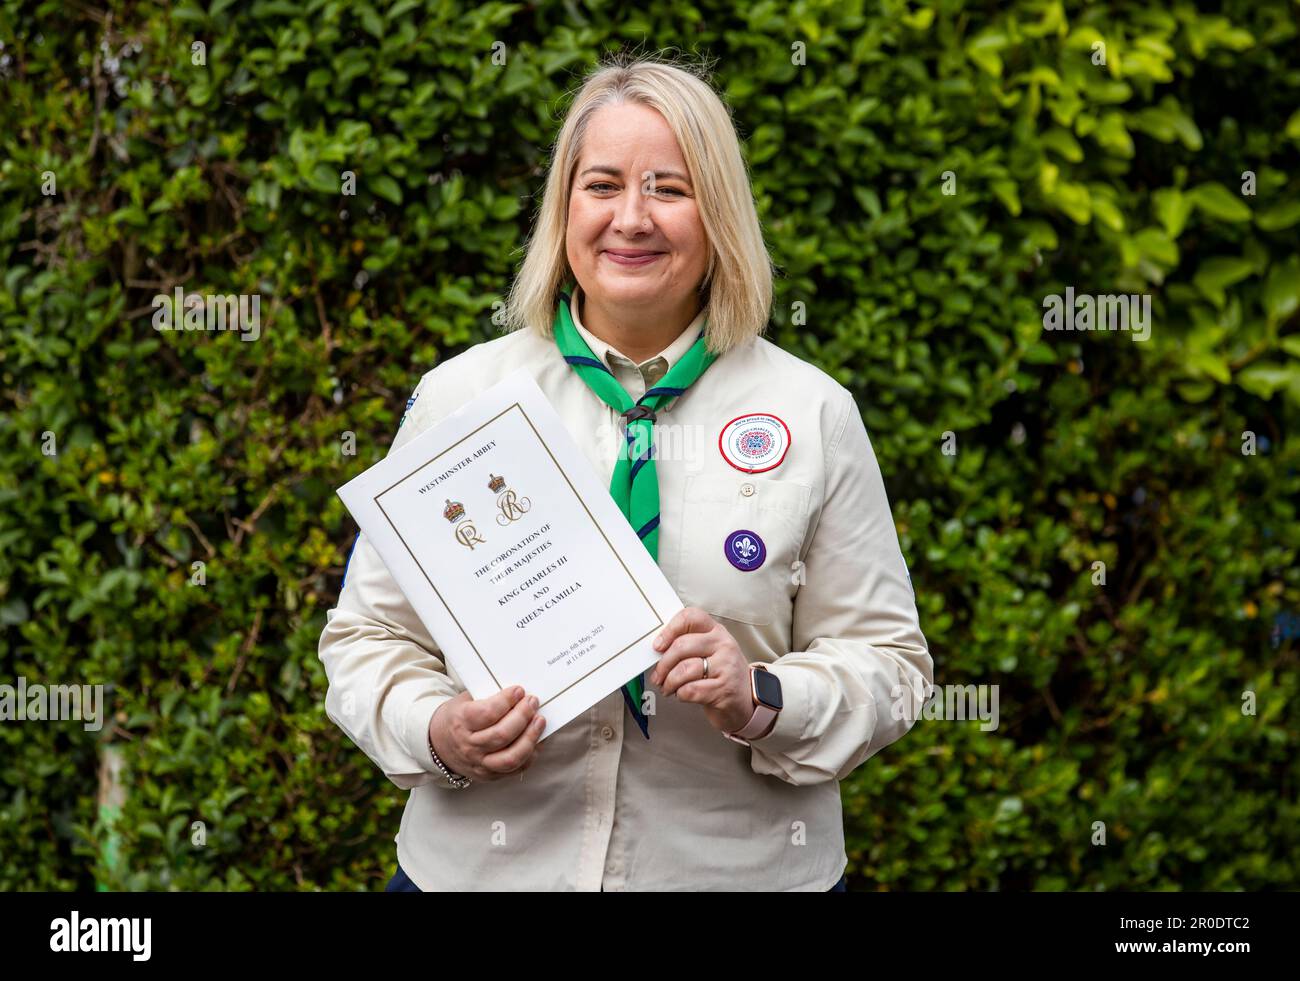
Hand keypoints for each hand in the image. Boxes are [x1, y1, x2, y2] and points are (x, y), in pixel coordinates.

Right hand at [428, 687, 545, 780]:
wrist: (439, 744)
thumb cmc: (457, 718)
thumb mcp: (464, 701)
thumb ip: (487, 696)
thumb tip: (518, 693)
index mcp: (461, 723)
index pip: (487, 713)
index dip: (506, 701)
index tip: (519, 690)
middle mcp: (469, 746)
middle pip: (502, 735)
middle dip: (522, 716)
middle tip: (532, 702)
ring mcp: (480, 764)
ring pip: (510, 757)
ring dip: (530, 738)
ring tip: (539, 721)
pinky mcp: (490, 775)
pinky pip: (516, 769)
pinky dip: (531, 754)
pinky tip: (537, 739)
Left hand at [648, 607, 757, 734]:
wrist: (745, 700)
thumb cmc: (721, 674)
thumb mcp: (710, 651)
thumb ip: (688, 645)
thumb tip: (658, 649)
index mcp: (716, 630)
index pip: (691, 617)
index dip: (669, 630)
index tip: (658, 645)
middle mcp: (723, 644)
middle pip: (682, 646)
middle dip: (663, 664)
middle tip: (658, 676)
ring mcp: (726, 666)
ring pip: (684, 669)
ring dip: (669, 682)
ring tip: (668, 687)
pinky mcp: (724, 689)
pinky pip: (690, 689)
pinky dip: (680, 694)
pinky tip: (683, 694)